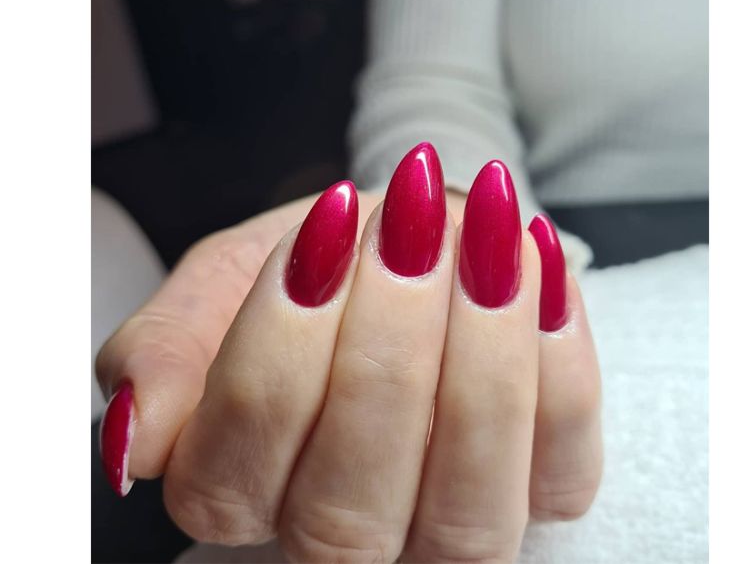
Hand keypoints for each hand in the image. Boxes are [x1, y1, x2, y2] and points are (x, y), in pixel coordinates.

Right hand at [96, 144, 601, 561]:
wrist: (413, 232)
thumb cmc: (318, 259)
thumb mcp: (220, 281)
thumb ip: (162, 352)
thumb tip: (132, 440)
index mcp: (241, 492)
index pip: (234, 470)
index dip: (279, 348)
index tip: (323, 230)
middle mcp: (348, 536)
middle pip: (351, 506)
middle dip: (384, 351)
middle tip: (406, 229)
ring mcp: (454, 528)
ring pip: (470, 506)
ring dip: (478, 355)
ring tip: (481, 237)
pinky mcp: (545, 493)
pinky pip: (564, 464)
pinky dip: (558, 356)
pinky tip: (530, 261)